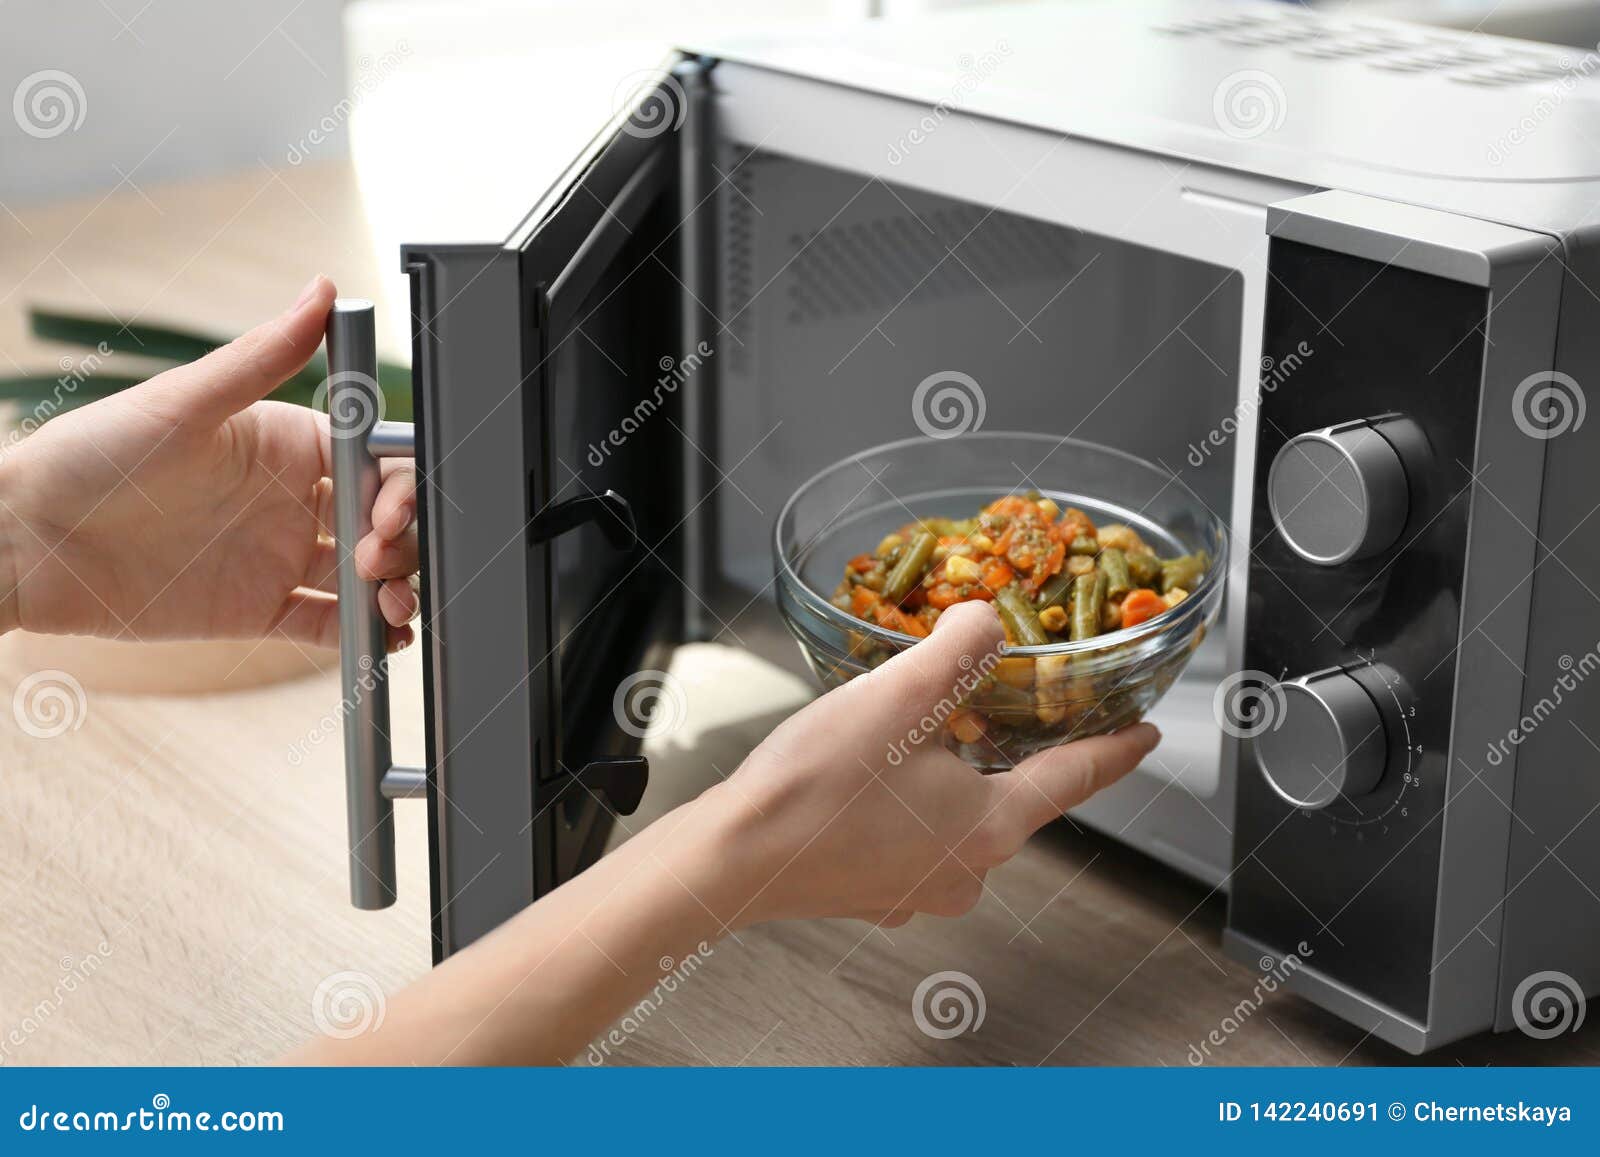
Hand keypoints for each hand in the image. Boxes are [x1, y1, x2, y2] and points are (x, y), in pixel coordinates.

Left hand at [0, 276, 419, 647]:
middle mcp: (289, 498)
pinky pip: (327, 625)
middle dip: (401, 540)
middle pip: (380, 518)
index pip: (372, 458)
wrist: (25, 542)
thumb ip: (262, 354)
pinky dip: (364, 634)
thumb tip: (322, 290)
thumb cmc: (89, 456)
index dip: (397, 482)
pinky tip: (379, 640)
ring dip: (396, 589)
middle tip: (377, 559)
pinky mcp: (259, 610)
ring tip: (392, 606)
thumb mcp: (184, 403)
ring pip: (366, 575)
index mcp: (282, 443)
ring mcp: (277, 556)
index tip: (391, 506)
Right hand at [705, 600, 1159, 928]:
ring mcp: (916, 892)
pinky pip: (912, 839)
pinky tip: (874, 775)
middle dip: (1013, 752)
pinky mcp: (872, 894)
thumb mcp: (900, 696)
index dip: (1115, 750)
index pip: (1075, 779)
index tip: (1145, 737)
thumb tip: (988, 619)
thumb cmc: (817, 786)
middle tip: (1009, 710)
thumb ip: (960, 648)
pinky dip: (908, 804)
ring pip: (958, 819)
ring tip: (926, 733)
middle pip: (1012, 797)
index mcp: (990, 828)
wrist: (733, 859)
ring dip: (952, 776)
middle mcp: (964, 871)